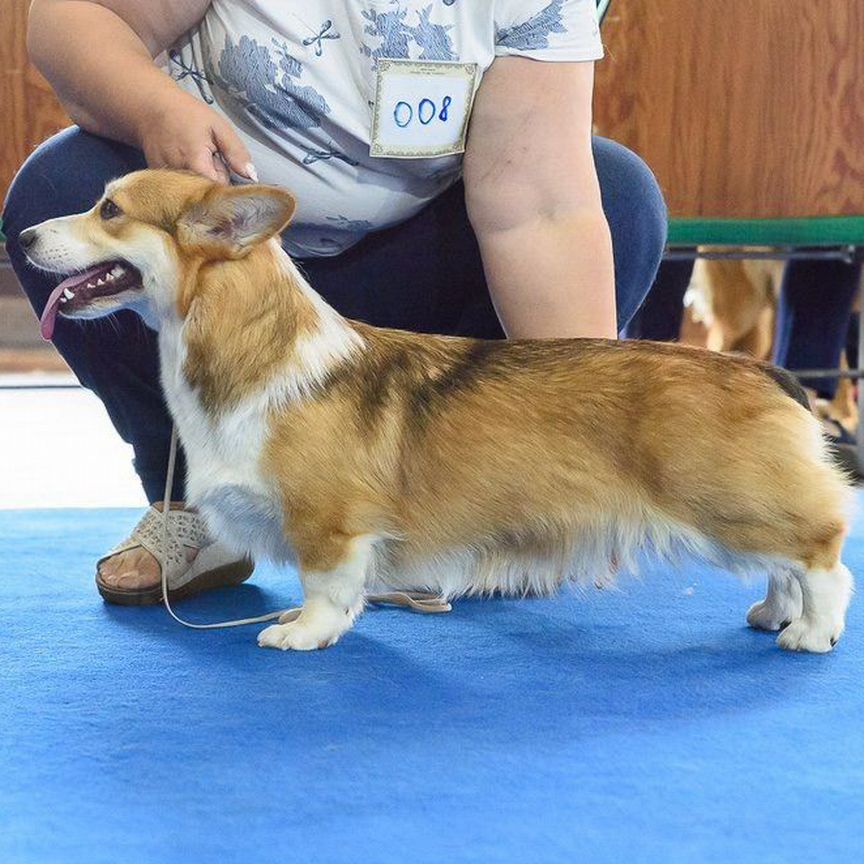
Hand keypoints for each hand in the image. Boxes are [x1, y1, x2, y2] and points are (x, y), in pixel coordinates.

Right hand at [135, 90, 255, 183]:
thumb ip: (236, 152)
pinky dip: (186, 181)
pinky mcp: (158, 183)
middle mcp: (179, 178)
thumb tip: (252, 176)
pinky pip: (181, 191)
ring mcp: (166, 182)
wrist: (150, 108)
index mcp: (196, 164)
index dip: (225, 178)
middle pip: (207, 195)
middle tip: (207, 157)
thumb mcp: (218, 127)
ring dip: (199, 181)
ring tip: (193, 159)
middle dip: (212, 181)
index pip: (220, 189)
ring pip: (194, 194)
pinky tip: (182, 163)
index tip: (220, 162)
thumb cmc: (186, 115)